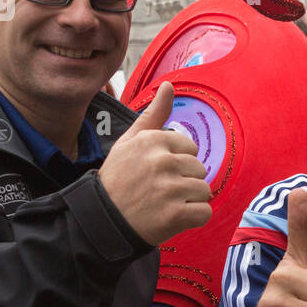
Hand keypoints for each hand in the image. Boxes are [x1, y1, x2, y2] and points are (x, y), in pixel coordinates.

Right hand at [99, 82, 212, 245]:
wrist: (102, 221)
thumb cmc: (118, 179)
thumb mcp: (130, 142)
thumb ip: (153, 114)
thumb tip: (169, 84)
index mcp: (153, 141)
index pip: (190, 149)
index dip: (176, 163)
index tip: (156, 173)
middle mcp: (162, 161)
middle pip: (199, 169)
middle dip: (184, 182)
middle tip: (159, 192)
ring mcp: (170, 189)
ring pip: (204, 190)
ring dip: (189, 201)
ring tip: (164, 204)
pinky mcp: (176, 215)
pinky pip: (205, 212)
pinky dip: (192, 219)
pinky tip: (172, 219)